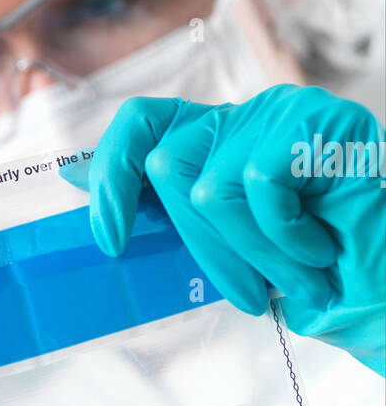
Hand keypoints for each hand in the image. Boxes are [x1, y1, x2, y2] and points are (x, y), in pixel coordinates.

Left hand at [83, 84, 385, 374]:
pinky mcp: (315, 119)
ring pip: (211, 187)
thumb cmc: (320, 276)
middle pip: (166, 163)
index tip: (109, 238)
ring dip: (253, 252)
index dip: (110, 172)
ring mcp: (280, 112)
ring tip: (300, 273)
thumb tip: (85, 192)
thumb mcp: (230, 252)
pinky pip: (257, 183)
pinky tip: (321, 245)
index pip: (142, 124)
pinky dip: (286, 235)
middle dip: (203, 246)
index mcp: (218, 142)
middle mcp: (243, 118)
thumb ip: (171, 217)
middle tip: (249, 293)